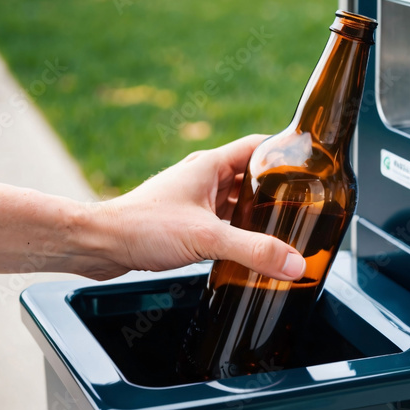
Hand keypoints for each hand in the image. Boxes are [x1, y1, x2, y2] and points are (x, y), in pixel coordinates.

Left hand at [70, 134, 306, 280]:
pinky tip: (246, 248)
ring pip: (234, 201)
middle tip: (302, 208)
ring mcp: (191, 198)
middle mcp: (201, 177)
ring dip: (255, 214)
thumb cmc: (142, 227)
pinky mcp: (182, 221)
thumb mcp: (207, 238)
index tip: (310, 167)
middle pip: (249, 176)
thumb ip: (254, 250)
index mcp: (209, 164)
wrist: (99, 244)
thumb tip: (295, 264)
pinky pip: (219, 220)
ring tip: (281, 230)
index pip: (258, 146)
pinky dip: (236, 230)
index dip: (284, 153)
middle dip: (275, 191)